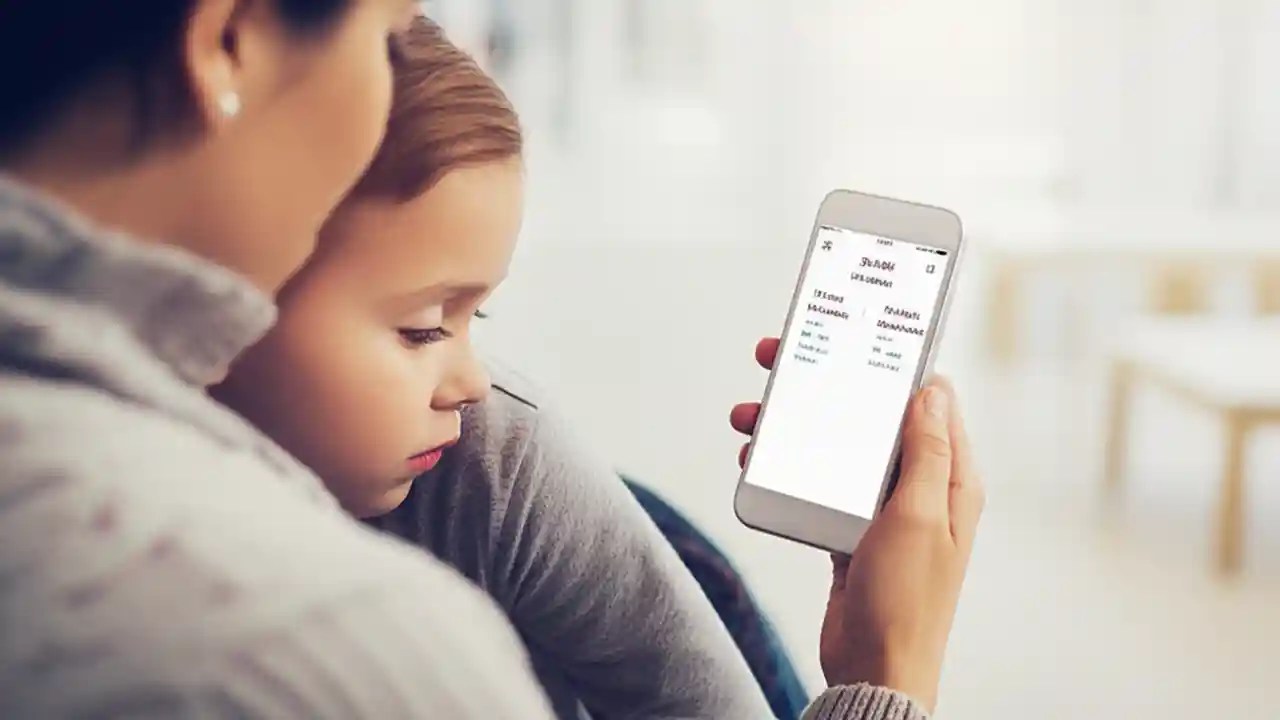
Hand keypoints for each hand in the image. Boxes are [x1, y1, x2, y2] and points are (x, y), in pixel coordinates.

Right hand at [730, 338, 983, 711]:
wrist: (874, 667)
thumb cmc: (906, 600)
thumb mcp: (919, 516)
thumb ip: (928, 453)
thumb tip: (935, 389)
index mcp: (950, 479)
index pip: (927, 403)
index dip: (892, 366)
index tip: (853, 335)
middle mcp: (919, 488)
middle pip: (871, 418)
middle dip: (826, 386)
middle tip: (779, 359)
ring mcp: (883, 509)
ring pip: (837, 447)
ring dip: (795, 427)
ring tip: (751, 415)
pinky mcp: (851, 530)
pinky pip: (820, 483)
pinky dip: (790, 466)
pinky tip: (759, 456)